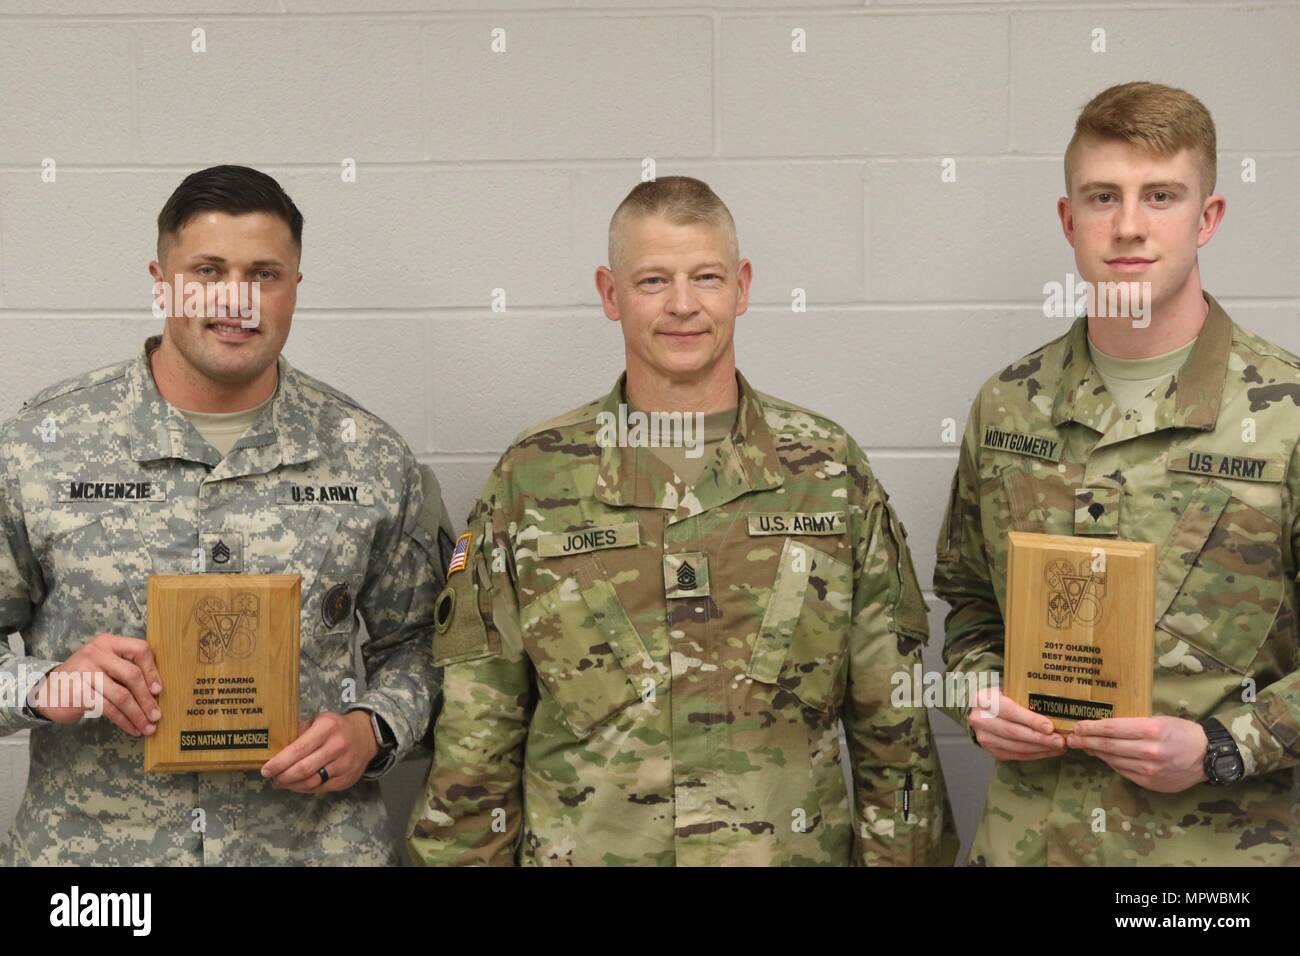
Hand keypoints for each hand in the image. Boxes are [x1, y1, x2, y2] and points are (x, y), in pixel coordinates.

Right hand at [30, 633, 162, 736]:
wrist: (48, 691)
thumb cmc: (85, 678)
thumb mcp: (104, 664)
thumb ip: (126, 668)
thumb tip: (156, 690)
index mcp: (108, 642)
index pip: (139, 649)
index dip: (152, 671)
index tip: (158, 690)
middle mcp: (96, 653)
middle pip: (132, 675)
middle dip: (147, 699)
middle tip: (156, 715)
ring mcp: (85, 672)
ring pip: (121, 696)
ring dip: (137, 714)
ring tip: (147, 727)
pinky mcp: (78, 693)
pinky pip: (108, 709)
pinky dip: (123, 721)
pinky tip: (131, 728)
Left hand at [260, 711, 378, 792]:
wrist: (366, 736)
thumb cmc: (336, 727)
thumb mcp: (318, 721)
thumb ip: (299, 732)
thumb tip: (275, 748)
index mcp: (326, 728)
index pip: (298, 749)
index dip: (279, 762)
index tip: (266, 769)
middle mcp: (337, 747)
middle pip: (303, 769)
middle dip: (282, 776)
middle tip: (271, 778)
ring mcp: (343, 765)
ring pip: (311, 782)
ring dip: (291, 785)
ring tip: (281, 782)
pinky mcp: (346, 779)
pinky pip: (320, 788)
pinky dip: (305, 788)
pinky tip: (297, 784)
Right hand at [967, 686, 1065, 760]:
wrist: (981, 709)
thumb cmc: (1001, 697)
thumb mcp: (1008, 690)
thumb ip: (1025, 697)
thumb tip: (1055, 705)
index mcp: (984, 700)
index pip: (1010, 711)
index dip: (1030, 720)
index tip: (1050, 727)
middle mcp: (980, 720)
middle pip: (1014, 732)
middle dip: (1040, 738)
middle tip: (1060, 741)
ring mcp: (984, 737)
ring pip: (1016, 747)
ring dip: (1040, 748)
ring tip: (1059, 747)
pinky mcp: (991, 750)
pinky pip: (1017, 755)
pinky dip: (1035, 754)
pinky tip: (1049, 751)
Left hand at [1067, 716, 1207, 792]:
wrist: (1207, 756)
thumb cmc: (1181, 732)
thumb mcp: (1159, 720)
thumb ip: (1133, 724)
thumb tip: (1104, 728)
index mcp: (1151, 730)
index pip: (1112, 729)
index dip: (1091, 727)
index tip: (1077, 725)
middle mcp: (1149, 750)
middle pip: (1108, 745)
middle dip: (1086, 741)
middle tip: (1071, 737)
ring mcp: (1149, 769)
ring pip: (1113, 759)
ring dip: (1095, 752)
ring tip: (1082, 746)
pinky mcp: (1150, 782)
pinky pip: (1123, 771)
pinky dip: (1110, 762)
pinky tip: (1102, 756)